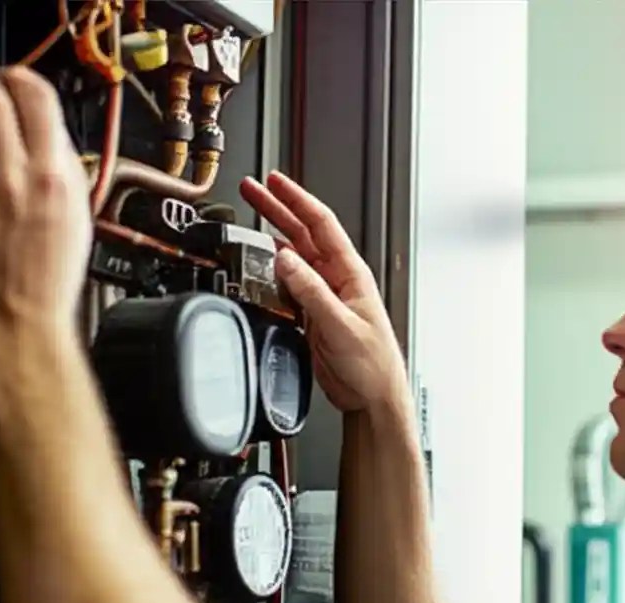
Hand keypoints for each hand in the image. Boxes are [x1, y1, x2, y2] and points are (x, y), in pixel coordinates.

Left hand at [0, 67, 91, 334]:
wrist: (22, 311)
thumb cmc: (54, 275)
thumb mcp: (81, 212)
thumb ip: (67, 169)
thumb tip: (54, 137)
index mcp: (55, 177)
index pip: (38, 99)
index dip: (28, 81)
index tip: (25, 81)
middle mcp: (18, 176)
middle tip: (2, 91)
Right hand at [240, 171, 407, 411]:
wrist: (372, 397)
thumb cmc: (372, 364)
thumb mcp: (340, 325)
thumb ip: (312, 292)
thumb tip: (286, 259)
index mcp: (351, 273)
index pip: (321, 224)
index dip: (296, 199)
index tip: (275, 182)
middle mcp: (338, 278)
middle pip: (303, 232)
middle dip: (278, 207)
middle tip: (253, 188)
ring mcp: (325, 294)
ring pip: (295, 253)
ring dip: (274, 231)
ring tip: (252, 212)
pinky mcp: (313, 313)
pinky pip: (290, 281)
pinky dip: (273, 266)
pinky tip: (262, 257)